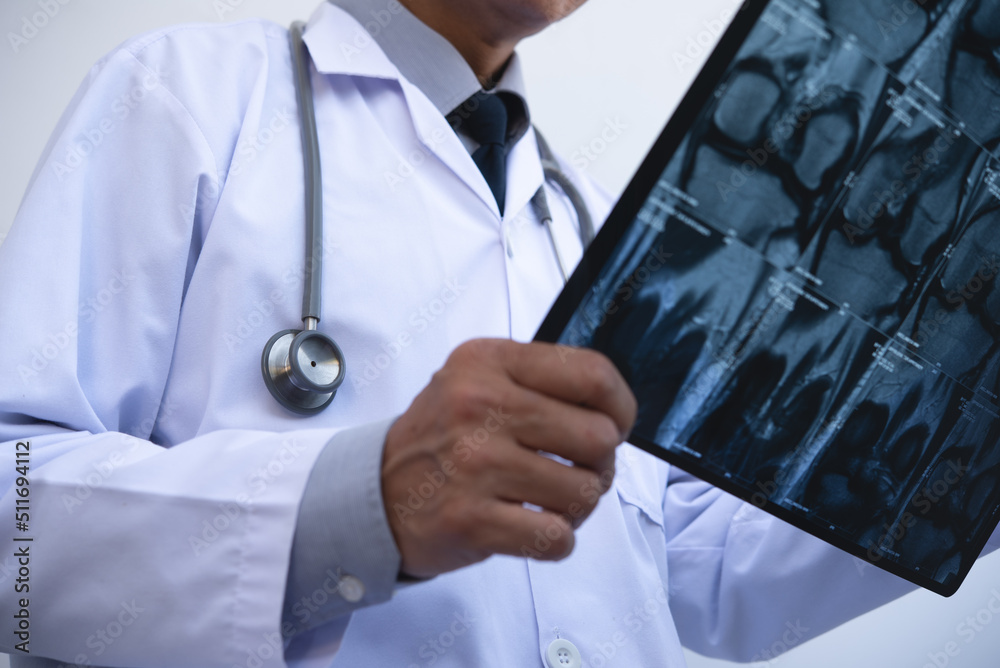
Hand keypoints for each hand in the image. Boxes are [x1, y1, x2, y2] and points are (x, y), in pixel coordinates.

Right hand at [381, 339, 635, 578]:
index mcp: (488, 362)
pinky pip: (557, 537)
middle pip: (598, 437)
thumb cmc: (441, 439)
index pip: (592, 375)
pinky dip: (554, 541)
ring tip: (547, 501)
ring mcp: (475, 464)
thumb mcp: (478, 380)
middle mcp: (480, 406)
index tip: (615, 425)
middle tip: (573, 471)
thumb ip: (540, 381)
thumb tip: (614, 413)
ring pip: (584, 491)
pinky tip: (530, 528)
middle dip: (598, 463)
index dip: (621, 407)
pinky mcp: (471, 519)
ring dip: (576, 506)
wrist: (373, 493)